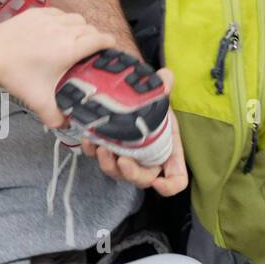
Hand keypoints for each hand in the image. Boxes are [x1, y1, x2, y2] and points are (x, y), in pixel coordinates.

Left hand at [0, 8, 114, 126]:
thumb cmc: (14, 75)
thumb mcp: (38, 100)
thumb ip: (55, 117)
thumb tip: (65, 126)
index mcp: (70, 48)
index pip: (101, 39)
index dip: (109, 44)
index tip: (111, 50)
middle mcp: (64, 30)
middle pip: (90, 28)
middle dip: (95, 38)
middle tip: (91, 50)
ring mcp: (50, 18)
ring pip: (76, 18)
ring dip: (80, 27)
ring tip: (75, 40)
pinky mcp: (37, 12)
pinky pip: (59, 12)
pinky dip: (63, 20)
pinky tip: (56, 31)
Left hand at [82, 67, 188, 196]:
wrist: (129, 94)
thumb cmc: (150, 101)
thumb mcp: (158, 93)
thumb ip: (164, 86)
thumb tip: (165, 77)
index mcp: (167, 150)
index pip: (176, 179)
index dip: (169, 186)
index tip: (158, 182)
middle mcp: (147, 159)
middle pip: (142, 179)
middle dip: (131, 174)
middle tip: (122, 161)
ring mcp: (126, 157)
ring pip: (117, 173)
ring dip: (109, 165)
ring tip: (102, 148)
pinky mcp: (107, 150)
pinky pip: (97, 158)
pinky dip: (92, 152)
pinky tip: (89, 140)